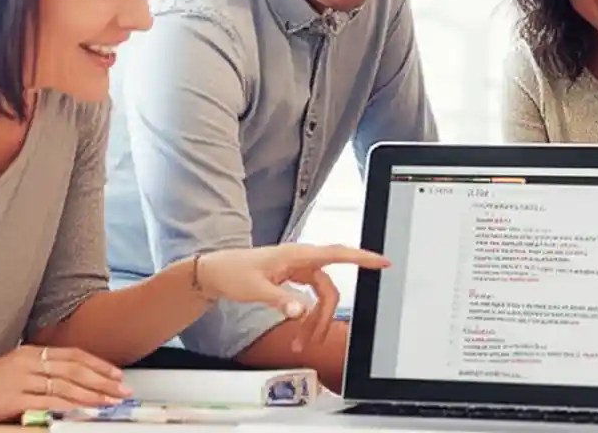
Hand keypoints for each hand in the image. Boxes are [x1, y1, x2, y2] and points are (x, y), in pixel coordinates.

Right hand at [0, 345, 129, 422]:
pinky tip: (85, 409)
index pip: (74, 355)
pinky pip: (49, 402)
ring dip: (93, 394)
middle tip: (123, 390)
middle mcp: (30, 362)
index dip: (99, 365)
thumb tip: (68, 385)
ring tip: (111, 401)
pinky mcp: (13, 397)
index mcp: (32, 352)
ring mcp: (22, 379)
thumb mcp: (15, 370)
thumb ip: (40, 374)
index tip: (117, 374)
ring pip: (67, 385)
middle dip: (104, 380)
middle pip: (76, 369)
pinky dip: (71, 405)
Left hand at [196, 243, 388, 350]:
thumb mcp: (255, 289)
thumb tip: (301, 311)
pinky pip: (311, 297)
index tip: (382, 262)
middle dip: (324, 317)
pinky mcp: (294, 277)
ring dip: (314, 320)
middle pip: (329, 289)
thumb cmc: (233, 272)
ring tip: (300, 341)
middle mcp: (302, 260)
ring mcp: (298, 269)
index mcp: (297, 255)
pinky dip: (307, 314)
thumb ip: (281, 300)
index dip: (362, 258)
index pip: (337, 254)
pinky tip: (298, 327)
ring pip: (320, 296)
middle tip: (312, 340)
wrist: (215, 272)